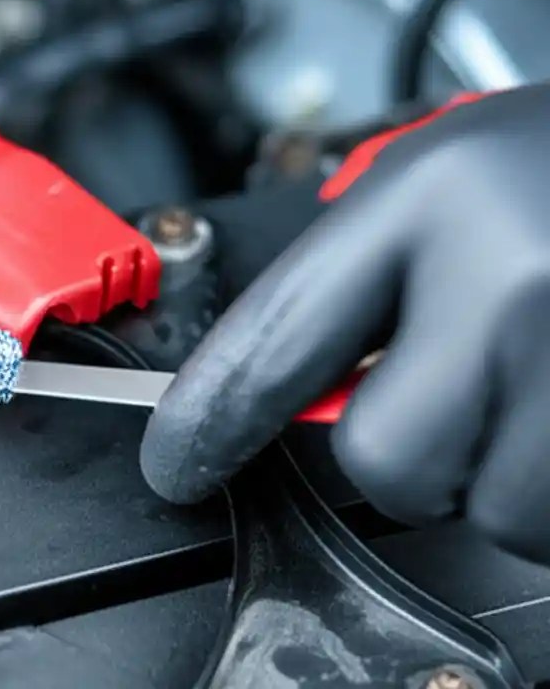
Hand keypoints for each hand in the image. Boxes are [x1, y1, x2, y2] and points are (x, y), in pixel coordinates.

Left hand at [140, 83, 549, 563]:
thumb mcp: (444, 180)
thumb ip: (359, 277)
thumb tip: (283, 387)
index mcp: (431, 200)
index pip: (272, 339)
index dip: (207, 420)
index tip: (177, 460)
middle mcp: (508, 276)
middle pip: (382, 457)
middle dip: (405, 452)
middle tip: (457, 392)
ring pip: (486, 510)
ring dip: (499, 475)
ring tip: (540, 385)